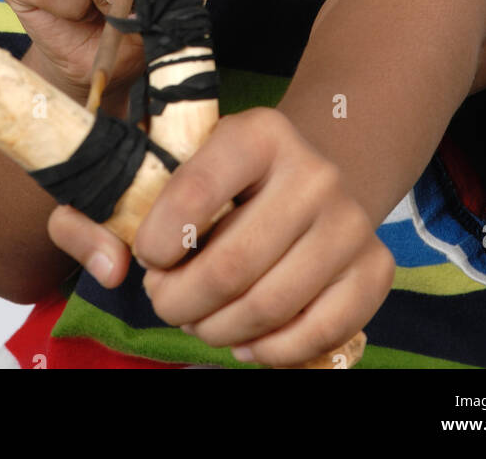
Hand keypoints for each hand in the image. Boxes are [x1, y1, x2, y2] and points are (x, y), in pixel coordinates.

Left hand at [48, 106, 394, 366]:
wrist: (318, 167)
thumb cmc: (230, 176)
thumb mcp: (180, 160)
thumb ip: (118, 204)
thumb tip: (110, 265)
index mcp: (258, 132)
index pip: (195, 192)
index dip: (157, 241)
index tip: (148, 257)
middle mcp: (314, 171)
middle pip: (231, 267)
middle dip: (180, 301)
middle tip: (165, 301)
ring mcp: (351, 220)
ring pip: (270, 306)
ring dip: (218, 330)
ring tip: (199, 320)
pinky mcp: (375, 266)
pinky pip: (318, 334)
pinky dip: (271, 352)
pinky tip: (245, 339)